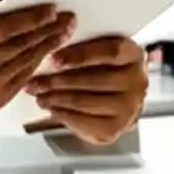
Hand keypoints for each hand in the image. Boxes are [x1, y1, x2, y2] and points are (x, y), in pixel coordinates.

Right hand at [0, 0, 74, 127]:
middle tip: (67, 19)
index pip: (6, 28)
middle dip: (47, 31)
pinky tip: (43, 56)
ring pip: (24, 65)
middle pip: (20, 46)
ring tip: (62, 35)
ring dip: (46, 49)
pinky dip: (33, 69)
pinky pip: (18, 84)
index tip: (49, 8)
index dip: (32, 17)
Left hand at [23, 36, 147, 145]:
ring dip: (56, 98)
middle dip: (59, 81)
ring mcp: (129, 108)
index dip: (80, 55)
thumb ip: (81, 47)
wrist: (118, 101)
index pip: (110, 52)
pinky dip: (63, 115)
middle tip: (36, 81)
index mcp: (133, 55)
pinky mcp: (116, 128)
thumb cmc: (103, 70)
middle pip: (94, 80)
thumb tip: (50, 45)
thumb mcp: (98, 53)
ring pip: (86, 101)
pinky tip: (51, 108)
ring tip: (38, 94)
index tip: (54, 58)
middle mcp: (137, 82)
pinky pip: (84, 121)